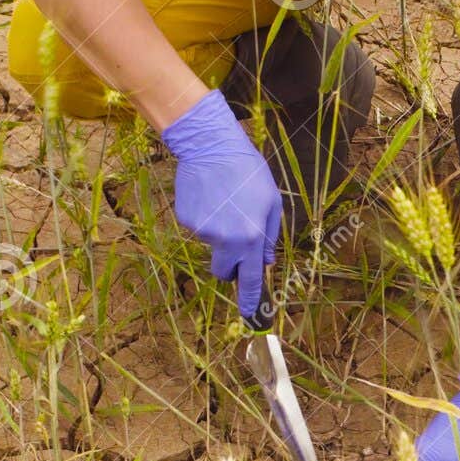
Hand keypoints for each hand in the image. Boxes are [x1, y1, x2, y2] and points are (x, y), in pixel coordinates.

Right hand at [160, 90, 280, 320]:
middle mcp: (227, 240)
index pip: (251, 279)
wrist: (211, 146)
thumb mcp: (272, 201)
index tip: (251, 314)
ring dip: (218, 231)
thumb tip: (265, 261)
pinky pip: (198, 228)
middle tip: (234, 241)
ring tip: (224, 201)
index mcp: (252, 237)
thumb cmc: (248, 171)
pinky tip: (209, 196)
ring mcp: (204, 231)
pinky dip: (204, 217)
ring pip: (211, 244)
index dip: (251, 300)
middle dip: (229, 266)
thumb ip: (270, 235)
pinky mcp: (187, 220)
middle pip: (223, 272)